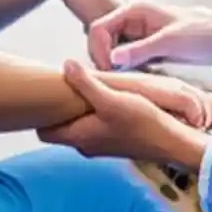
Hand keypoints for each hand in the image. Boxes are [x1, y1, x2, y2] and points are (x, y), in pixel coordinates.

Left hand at [38, 60, 208, 167]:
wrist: (172, 142)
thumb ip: (86, 83)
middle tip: (65, 89)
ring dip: (81, 112)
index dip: (40, 116)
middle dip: (61, 111)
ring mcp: (102, 146)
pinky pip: (97, 129)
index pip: (43, 132)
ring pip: (80, 128)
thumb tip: (65, 65)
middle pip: (61, 129)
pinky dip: (97, 116)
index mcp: (79, 137)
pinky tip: (110, 102)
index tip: (46, 97)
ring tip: (88, 91)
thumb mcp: (113, 99)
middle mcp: (86, 145)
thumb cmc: (142, 122)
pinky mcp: (117, 142)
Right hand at [88, 2, 211, 70]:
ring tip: (127, 81)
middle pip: (103, 40)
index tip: (109, 70)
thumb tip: (112, 58)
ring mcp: (142, 34)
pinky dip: (128, 69)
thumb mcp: (170, 42)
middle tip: (114, 79)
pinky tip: (137, 80)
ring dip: (116, 66)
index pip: (99, 28)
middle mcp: (135, 19)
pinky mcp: (150, 47)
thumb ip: (140, 50)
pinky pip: (129, 59)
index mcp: (136, 10)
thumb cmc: (204, 34)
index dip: (98, 50)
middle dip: (105, 59)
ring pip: (114, 51)